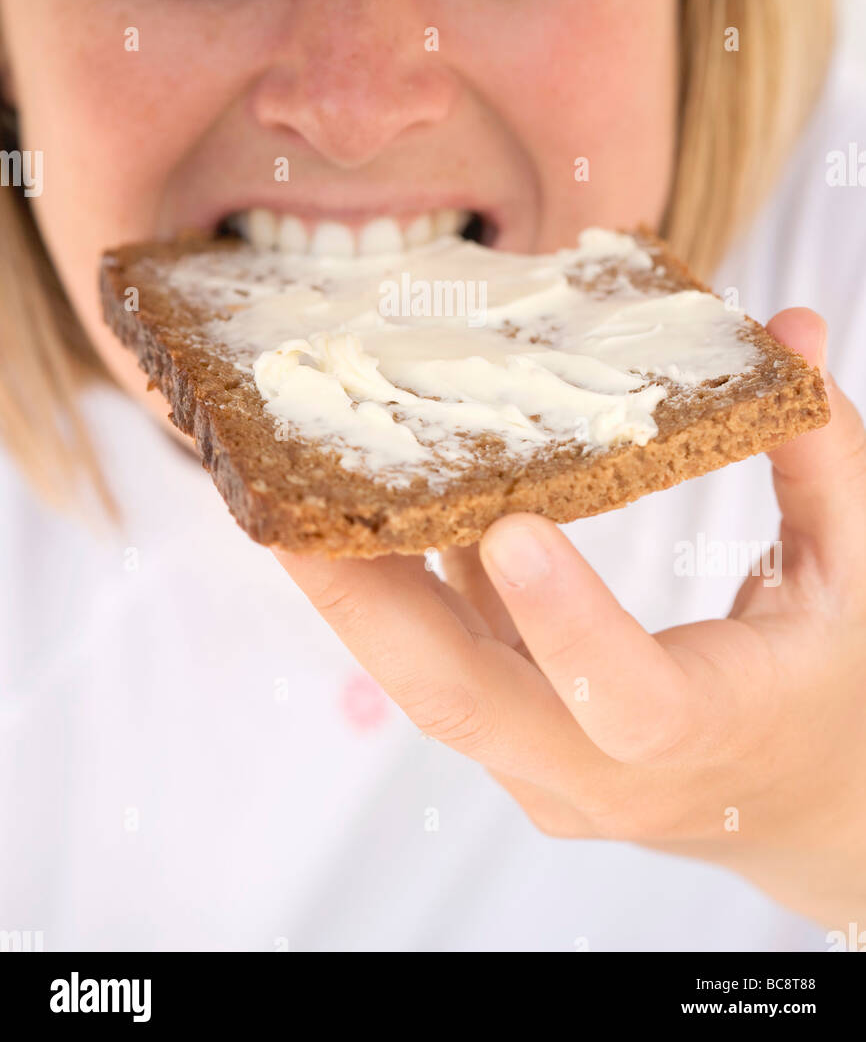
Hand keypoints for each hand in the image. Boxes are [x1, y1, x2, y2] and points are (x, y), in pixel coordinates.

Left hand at [274, 308, 865, 926]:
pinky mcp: (514, 737)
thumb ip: (824, 456)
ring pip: (430, 683)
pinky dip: (395, 585)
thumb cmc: (836, 688)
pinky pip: (443, 656)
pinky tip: (345, 505)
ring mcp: (543, 766)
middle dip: (367, 608)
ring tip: (280, 494)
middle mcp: (603, 771)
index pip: (627, 703)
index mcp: (706, 733)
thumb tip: (788, 329)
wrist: (810, 810)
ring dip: (354, 593)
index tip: (514, 523)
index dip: (566, 622)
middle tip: (291, 511)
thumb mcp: (855, 577)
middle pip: (464, 703)